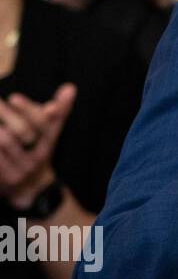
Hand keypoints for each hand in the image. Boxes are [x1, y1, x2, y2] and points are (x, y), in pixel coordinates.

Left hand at [0, 84, 75, 207]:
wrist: (32, 190)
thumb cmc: (37, 152)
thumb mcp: (49, 134)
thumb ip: (58, 112)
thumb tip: (70, 87)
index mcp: (48, 142)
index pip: (45, 123)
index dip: (31, 110)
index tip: (14, 97)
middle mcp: (38, 156)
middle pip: (23, 132)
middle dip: (6, 115)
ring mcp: (21, 170)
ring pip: (6, 143)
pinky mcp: (7, 181)